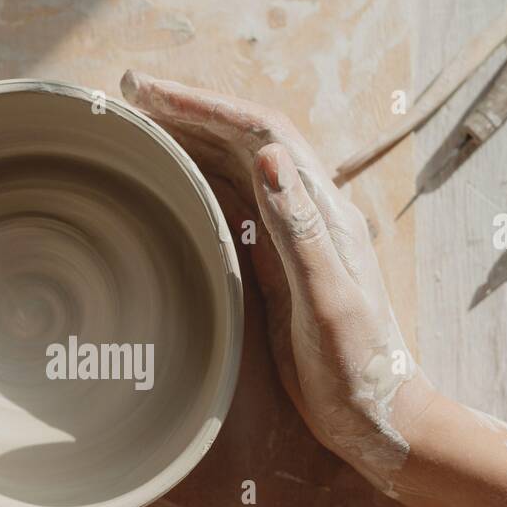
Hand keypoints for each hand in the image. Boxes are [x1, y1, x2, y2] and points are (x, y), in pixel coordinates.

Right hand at [120, 71, 435, 490]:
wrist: (377, 415)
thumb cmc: (356, 367)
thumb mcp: (330, 302)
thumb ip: (301, 231)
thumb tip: (270, 157)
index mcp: (323, 211)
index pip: (260, 134)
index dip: (204, 105)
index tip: (148, 91)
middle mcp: (308, 212)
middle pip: (245, 140)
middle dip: (189, 110)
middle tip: (128, 92)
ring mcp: (292, 237)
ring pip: (236, 168)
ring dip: (191, 138)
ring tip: (141, 123)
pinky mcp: (278, 265)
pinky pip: (233, 206)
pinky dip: (199, 181)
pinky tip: (172, 181)